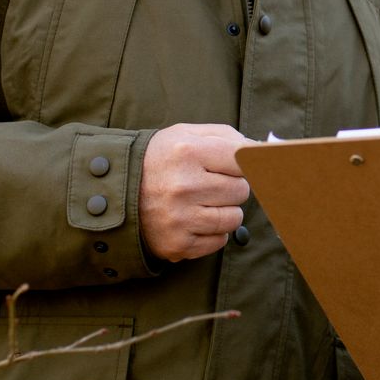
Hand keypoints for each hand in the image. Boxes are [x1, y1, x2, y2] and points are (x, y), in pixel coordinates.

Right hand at [138, 123, 250, 261]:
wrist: (116, 193)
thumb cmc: (161, 159)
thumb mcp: (185, 134)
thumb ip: (227, 136)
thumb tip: (263, 150)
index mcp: (187, 152)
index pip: (244, 159)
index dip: (244, 163)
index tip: (237, 166)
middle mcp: (183, 186)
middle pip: (242, 190)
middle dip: (232, 186)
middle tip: (210, 184)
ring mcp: (180, 218)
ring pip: (235, 218)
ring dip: (225, 211)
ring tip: (203, 202)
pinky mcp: (178, 244)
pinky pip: (219, 241)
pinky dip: (212, 232)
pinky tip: (194, 220)